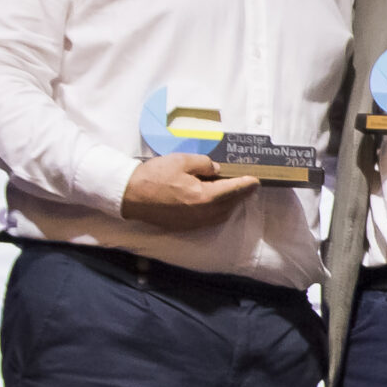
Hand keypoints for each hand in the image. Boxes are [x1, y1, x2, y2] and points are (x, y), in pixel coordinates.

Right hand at [120, 152, 258, 229]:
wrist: (130, 195)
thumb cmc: (154, 176)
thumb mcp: (181, 160)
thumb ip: (204, 164)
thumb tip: (217, 170)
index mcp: (204, 197)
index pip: (233, 190)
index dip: (246, 185)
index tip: (257, 180)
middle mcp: (203, 214)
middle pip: (230, 205)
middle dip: (240, 194)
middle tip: (247, 184)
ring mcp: (194, 222)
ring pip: (221, 214)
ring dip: (230, 203)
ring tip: (233, 192)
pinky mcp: (186, 226)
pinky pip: (210, 219)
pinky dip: (218, 210)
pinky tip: (216, 201)